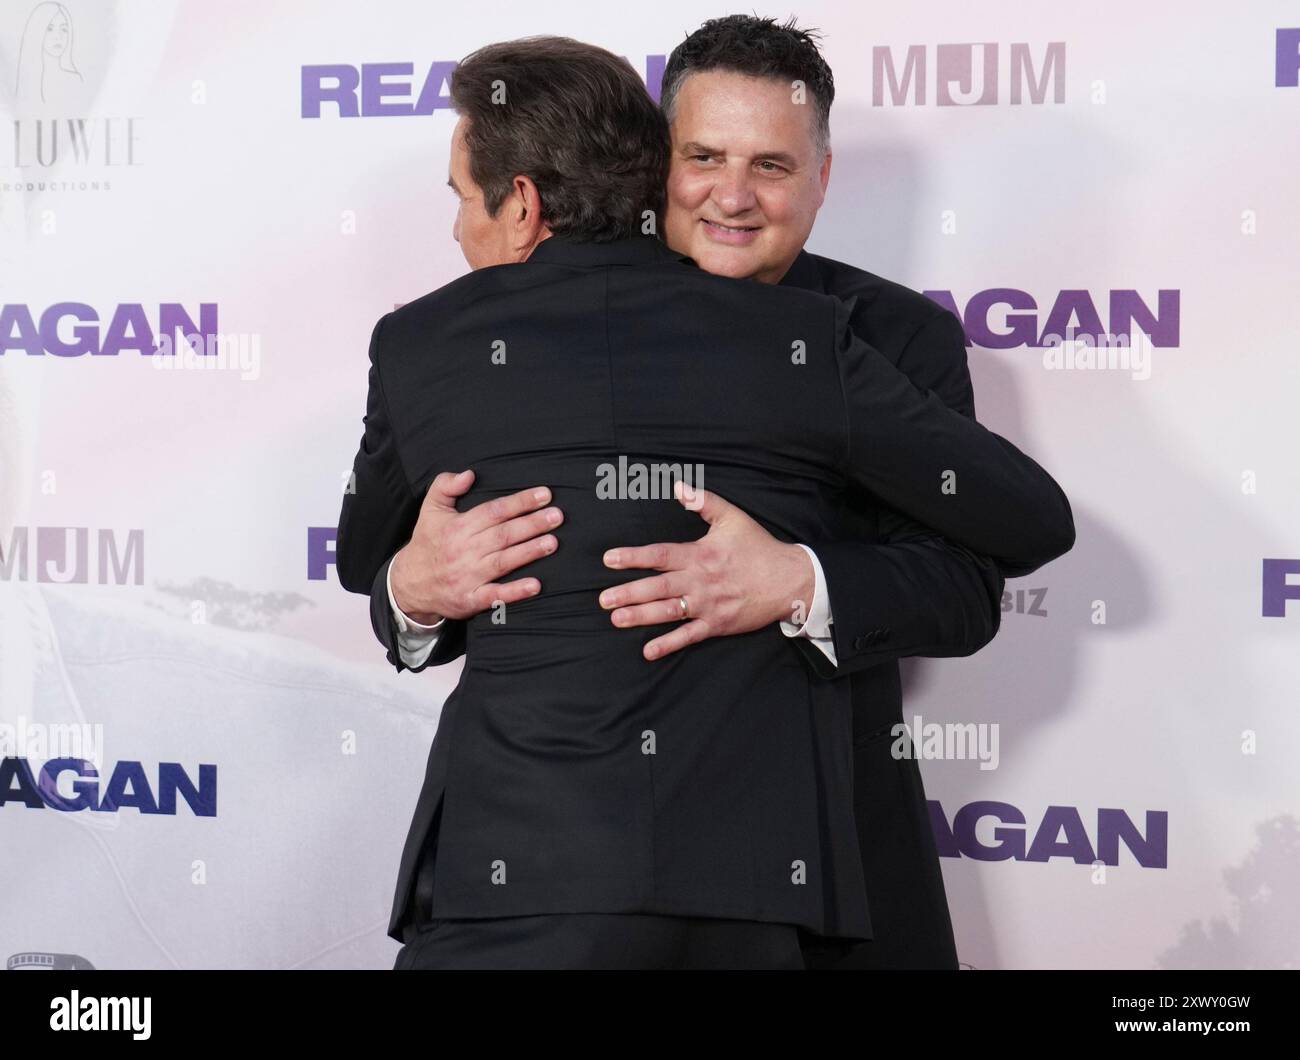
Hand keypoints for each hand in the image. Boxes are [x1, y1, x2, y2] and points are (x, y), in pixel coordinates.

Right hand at [390, 469, 561, 622]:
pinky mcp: (470, 599)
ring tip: (553, 543)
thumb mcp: (430, 509)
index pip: (494, 510)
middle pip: (503, 534)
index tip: (545, 494)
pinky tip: (535, 585)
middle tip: (557, 516)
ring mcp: (468, 576)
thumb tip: (469, 474)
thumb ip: (446, 485)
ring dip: (529, 552)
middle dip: (532, 524)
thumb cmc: (428, 543)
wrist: (408, 583)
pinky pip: (495, 596)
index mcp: (458, 527)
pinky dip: (515, 591)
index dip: (521, 502)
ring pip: (503, 561)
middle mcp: (464, 550)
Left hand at [598, 480, 813, 660]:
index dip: (633, 557)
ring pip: (669, 612)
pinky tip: (648, 651)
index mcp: (700, 554)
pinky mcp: (717, 624)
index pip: (660, 555)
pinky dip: (669, 644)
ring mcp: (708, 605)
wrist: (789, 579)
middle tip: (603, 599)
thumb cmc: (758, 547)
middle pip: (658, 587)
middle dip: (629, 592)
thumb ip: (703, 501)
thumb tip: (678, 487)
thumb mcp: (733, 518)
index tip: (609, 559)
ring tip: (616, 619)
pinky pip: (689, 636)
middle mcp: (700, 581)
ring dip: (641, 616)